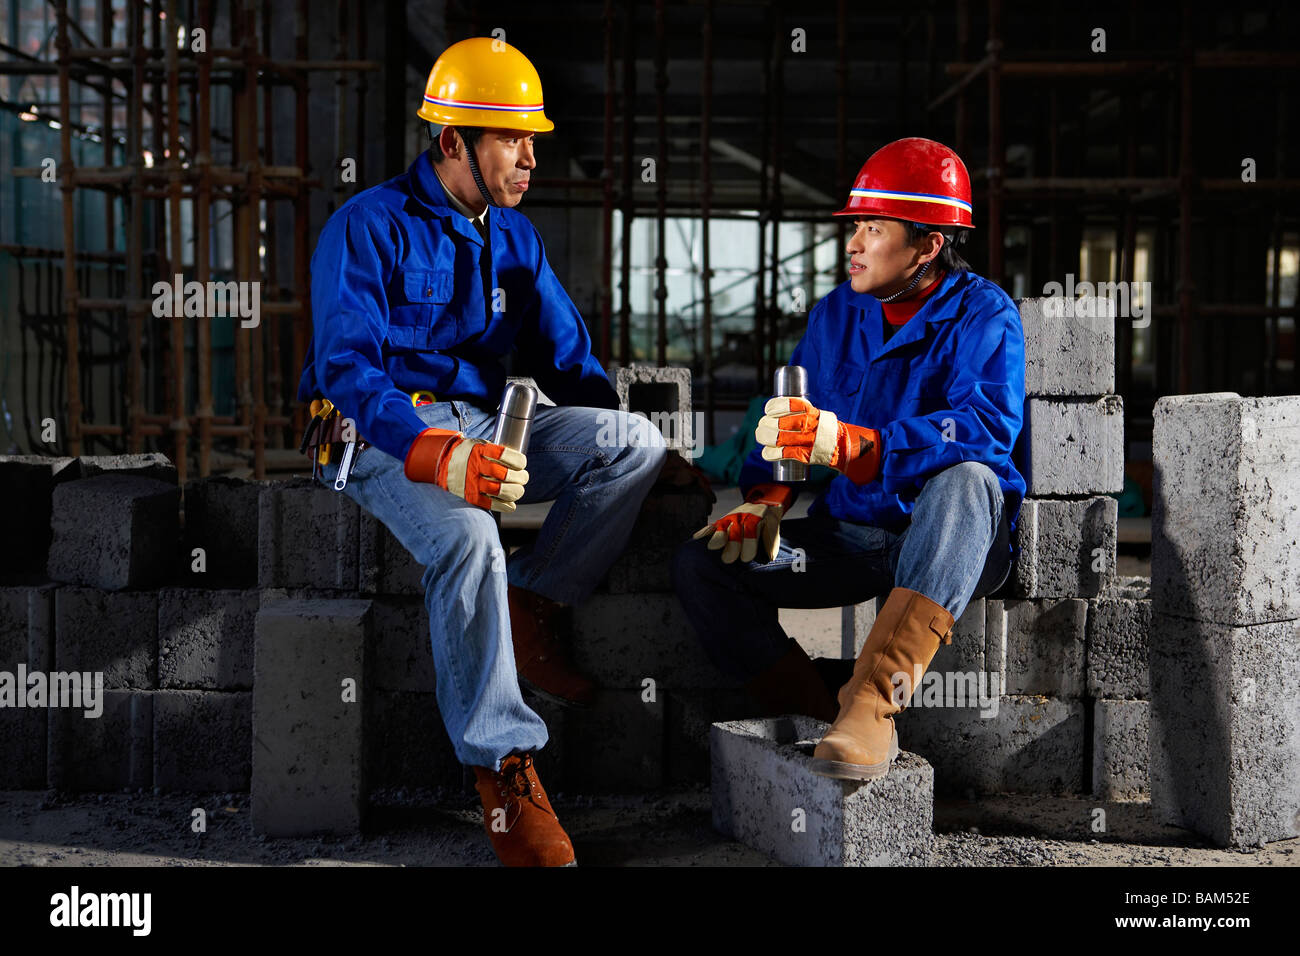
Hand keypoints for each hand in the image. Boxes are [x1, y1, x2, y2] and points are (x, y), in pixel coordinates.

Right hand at [404, 427, 528, 511]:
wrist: (441, 463)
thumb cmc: (468, 454)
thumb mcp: (480, 445)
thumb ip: (498, 453)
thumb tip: (520, 465)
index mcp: (479, 450)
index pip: (504, 455)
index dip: (518, 461)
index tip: (522, 464)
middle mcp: (475, 466)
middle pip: (505, 475)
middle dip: (520, 478)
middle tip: (523, 478)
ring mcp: (471, 482)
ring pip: (499, 491)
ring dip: (515, 492)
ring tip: (518, 491)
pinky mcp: (469, 496)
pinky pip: (490, 504)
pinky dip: (504, 506)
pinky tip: (510, 505)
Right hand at [691, 483, 792, 563]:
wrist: (761, 504)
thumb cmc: (767, 525)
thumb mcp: (773, 531)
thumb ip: (770, 543)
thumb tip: (769, 557)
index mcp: (756, 519)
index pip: (752, 530)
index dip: (748, 544)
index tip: (746, 558)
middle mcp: (742, 517)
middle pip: (736, 530)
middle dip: (732, 544)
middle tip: (728, 559)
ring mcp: (730, 519)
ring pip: (723, 526)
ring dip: (717, 537)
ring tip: (711, 548)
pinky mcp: (721, 521)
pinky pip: (712, 526)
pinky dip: (704, 532)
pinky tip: (696, 538)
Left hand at [755, 397, 882, 484]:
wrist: (844, 446)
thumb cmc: (825, 429)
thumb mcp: (816, 415)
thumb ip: (800, 412)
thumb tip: (776, 412)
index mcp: (812, 412)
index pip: (790, 404)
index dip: (775, 406)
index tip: (768, 409)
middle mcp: (809, 425)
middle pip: (779, 423)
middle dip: (765, 424)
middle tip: (761, 425)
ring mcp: (807, 440)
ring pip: (779, 438)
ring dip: (765, 438)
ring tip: (760, 437)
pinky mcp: (805, 454)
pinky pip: (784, 454)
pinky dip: (771, 454)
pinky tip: (766, 453)